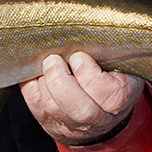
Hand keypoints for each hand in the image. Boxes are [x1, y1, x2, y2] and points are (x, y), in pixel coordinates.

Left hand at [19, 52, 143, 145]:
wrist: (101, 110)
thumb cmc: (109, 76)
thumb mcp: (120, 63)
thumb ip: (110, 51)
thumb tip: (90, 26)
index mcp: (120, 98)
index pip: (109, 95)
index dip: (89, 74)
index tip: (79, 56)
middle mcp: (99, 118)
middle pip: (80, 109)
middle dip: (60, 80)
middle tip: (54, 59)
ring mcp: (74, 126)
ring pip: (54, 109)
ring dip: (44, 83)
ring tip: (46, 64)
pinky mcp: (51, 124)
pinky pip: (36, 107)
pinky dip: (31, 87)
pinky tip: (34, 73)